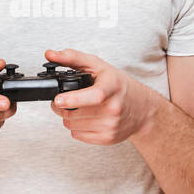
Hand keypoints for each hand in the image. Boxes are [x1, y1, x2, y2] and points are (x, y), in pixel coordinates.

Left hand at [44, 48, 158, 144]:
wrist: (143, 109)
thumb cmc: (119, 85)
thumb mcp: (99, 66)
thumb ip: (72, 58)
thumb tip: (49, 54)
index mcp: (112, 87)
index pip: (94, 96)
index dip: (73, 99)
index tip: (58, 100)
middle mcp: (114, 108)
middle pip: (74, 113)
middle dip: (61, 106)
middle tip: (62, 99)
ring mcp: (111, 126)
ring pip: (72, 126)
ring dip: (68, 117)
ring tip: (77, 108)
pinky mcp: (108, 138)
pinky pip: (78, 135)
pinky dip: (76, 127)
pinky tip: (86, 118)